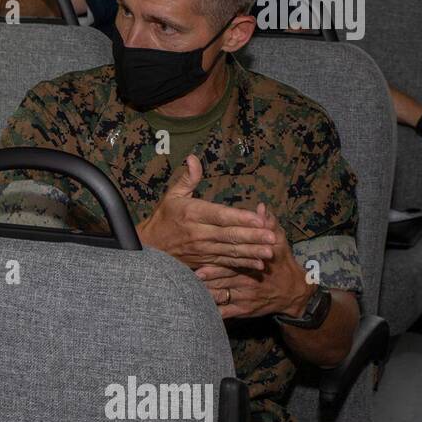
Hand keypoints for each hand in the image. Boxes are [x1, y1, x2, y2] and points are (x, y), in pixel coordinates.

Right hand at [136, 154, 278, 270]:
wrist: (149, 247)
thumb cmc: (164, 218)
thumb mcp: (172, 195)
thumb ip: (188, 178)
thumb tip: (193, 158)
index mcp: (192, 213)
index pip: (219, 215)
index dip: (239, 218)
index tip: (258, 218)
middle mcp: (198, 233)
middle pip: (229, 235)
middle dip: (252, 236)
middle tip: (273, 236)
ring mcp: (202, 250)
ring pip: (230, 251)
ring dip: (252, 252)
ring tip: (271, 251)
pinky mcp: (204, 262)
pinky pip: (226, 263)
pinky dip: (242, 264)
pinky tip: (258, 263)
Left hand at [193, 203, 311, 319]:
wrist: (292, 292)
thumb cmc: (282, 263)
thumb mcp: (280, 241)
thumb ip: (269, 224)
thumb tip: (261, 207)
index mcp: (254, 262)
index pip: (235, 256)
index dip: (219, 256)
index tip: (203, 253)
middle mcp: (248, 280)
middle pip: (225, 277)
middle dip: (209, 275)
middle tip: (192, 273)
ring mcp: (245, 297)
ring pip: (221, 294)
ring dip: (206, 292)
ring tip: (188, 289)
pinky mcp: (243, 310)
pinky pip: (225, 312)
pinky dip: (212, 311)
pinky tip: (198, 309)